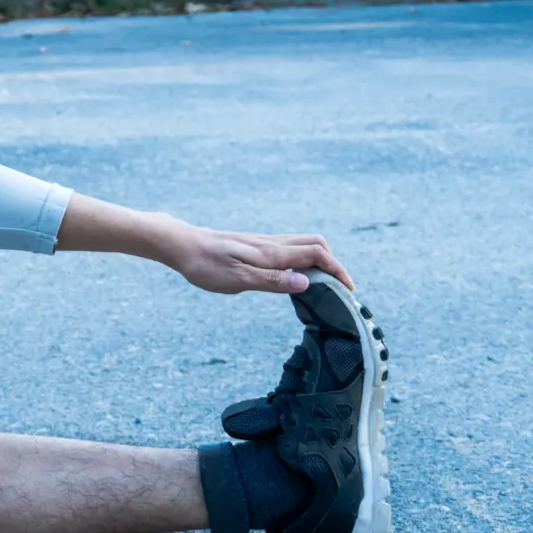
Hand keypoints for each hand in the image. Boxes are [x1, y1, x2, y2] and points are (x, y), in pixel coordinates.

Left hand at [169, 224, 355, 294]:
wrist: (182, 245)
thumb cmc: (206, 265)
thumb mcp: (238, 280)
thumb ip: (273, 281)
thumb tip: (307, 283)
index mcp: (272, 253)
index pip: (317, 255)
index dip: (337, 271)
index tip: (349, 290)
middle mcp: (272, 244)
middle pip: (316, 244)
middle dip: (334, 263)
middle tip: (339, 287)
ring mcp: (264, 243)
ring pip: (303, 244)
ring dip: (320, 260)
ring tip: (323, 283)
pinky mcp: (255, 245)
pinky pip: (289, 248)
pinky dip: (303, 259)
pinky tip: (295, 275)